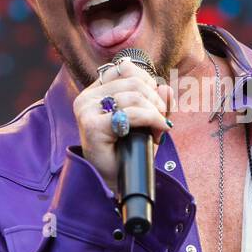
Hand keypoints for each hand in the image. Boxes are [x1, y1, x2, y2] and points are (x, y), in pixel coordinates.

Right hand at [74, 57, 173, 191]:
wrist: (116, 183)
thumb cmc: (128, 152)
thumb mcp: (147, 123)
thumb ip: (157, 103)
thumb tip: (165, 85)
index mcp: (95, 92)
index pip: (124, 68)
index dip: (146, 80)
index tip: (155, 101)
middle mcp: (86, 98)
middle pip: (132, 81)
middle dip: (155, 99)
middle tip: (161, 118)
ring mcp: (86, 110)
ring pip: (134, 95)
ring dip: (155, 111)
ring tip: (158, 126)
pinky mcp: (92, 126)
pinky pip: (131, 113)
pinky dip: (152, 119)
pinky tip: (159, 130)